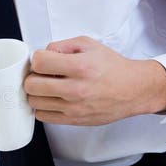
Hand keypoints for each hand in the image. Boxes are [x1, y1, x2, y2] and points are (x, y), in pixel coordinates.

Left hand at [24, 35, 165, 125]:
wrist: (134, 90)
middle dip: (33, 77)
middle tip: (42, 75)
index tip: (44, 61)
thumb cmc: (113, 67)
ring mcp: (74, 107)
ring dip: (37, 93)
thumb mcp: (89, 45)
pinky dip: (43, 107)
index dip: (38, 59)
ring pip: (34, 102)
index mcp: (80, 66)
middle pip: (32, 85)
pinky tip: (53, 100)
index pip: (39, 62)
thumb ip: (63, 45)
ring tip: (48, 87)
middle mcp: (76, 88)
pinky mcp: (74, 120)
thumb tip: (44, 54)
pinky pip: (43, 117)